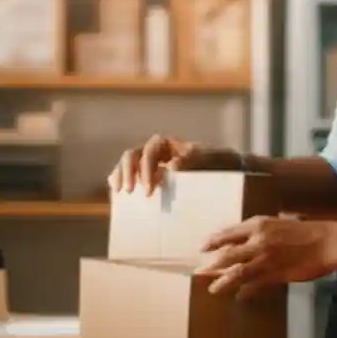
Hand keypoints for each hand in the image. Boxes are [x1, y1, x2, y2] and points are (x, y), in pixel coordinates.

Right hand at [106, 134, 241, 195]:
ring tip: (119, 193)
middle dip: (128, 173)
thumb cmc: (215, 163)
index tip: (149, 190)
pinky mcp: (144, 175)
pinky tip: (116, 192)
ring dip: (120, 176)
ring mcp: (146, 162)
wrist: (220, 171)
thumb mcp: (210, 159)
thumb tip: (171, 166)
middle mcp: (153, 150)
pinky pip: (127, 174)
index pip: (149, 151)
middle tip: (130, 192)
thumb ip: (193, 160)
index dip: (145, 169)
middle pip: (131, 155)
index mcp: (166, 144)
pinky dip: (119, 180)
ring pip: (126, 164)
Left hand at [197, 217, 336, 298]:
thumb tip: (248, 235)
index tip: (203, 247)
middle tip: (199, 272)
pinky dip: (245, 292)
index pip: (228, 233)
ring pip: (236, 273)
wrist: (327, 243)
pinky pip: (255, 286)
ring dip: (222, 282)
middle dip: (210, 265)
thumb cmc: (306, 229)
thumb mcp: (280, 221)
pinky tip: (240, 296)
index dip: (213, 241)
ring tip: (213, 289)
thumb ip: (262, 229)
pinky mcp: (275, 276)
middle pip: (227, 255)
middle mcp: (258, 242)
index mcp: (258, 225)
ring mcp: (265, 260)